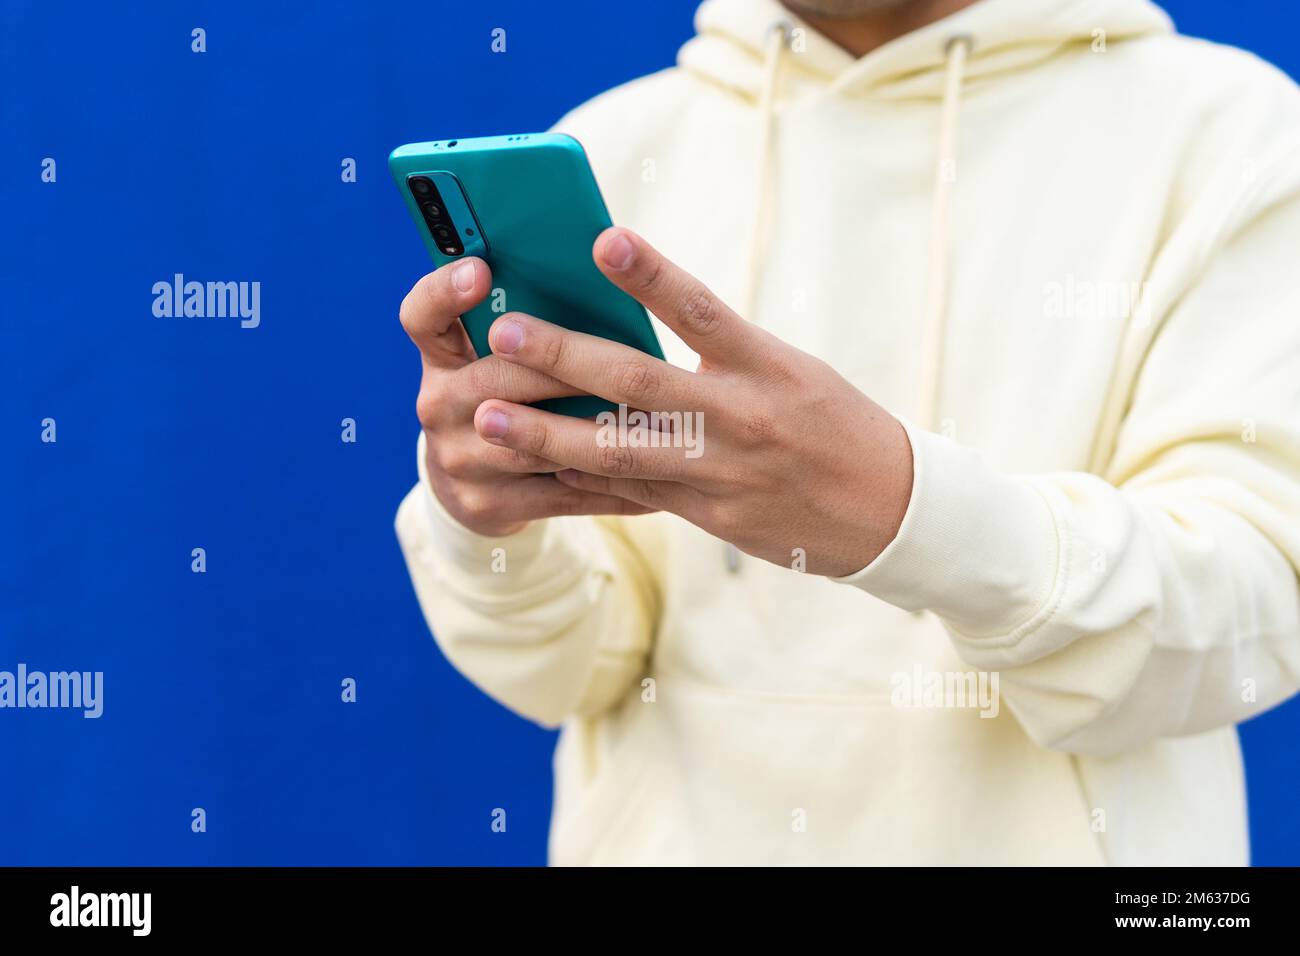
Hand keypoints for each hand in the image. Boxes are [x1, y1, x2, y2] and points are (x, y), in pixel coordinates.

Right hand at [398, 257, 655, 535]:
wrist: (474, 488)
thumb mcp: (498, 361)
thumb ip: (533, 329)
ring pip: (533, 441)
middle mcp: (438, 405)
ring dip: (594, 429)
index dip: (446, 291)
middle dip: (557, 366)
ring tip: (653, 419)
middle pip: (495, 378)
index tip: (481, 270)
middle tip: (613, 356)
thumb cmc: (507, 400)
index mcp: (441, 357)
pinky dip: (612, 486)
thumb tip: (608, 276)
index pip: (423, 315)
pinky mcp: (487, 504)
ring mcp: (458, 459)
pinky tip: (660, 481)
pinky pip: (561, 493)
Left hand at [471, 227, 913, 575]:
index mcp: (768, 367)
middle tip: (505, 333)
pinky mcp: (709, 516)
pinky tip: (538, 466)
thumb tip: (638, 321)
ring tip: (489, 419)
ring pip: (621, 451)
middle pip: (641, 383)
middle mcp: (741, 417)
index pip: (703, 311)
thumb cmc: (833, 422)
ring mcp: (721, 472)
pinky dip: (586, 478)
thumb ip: (720, 350)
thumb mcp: (789, 369)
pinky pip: (636, 495)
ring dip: (549, 435)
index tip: (604, 239)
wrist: (888, 509)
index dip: (653, 275)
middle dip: (567, 359)